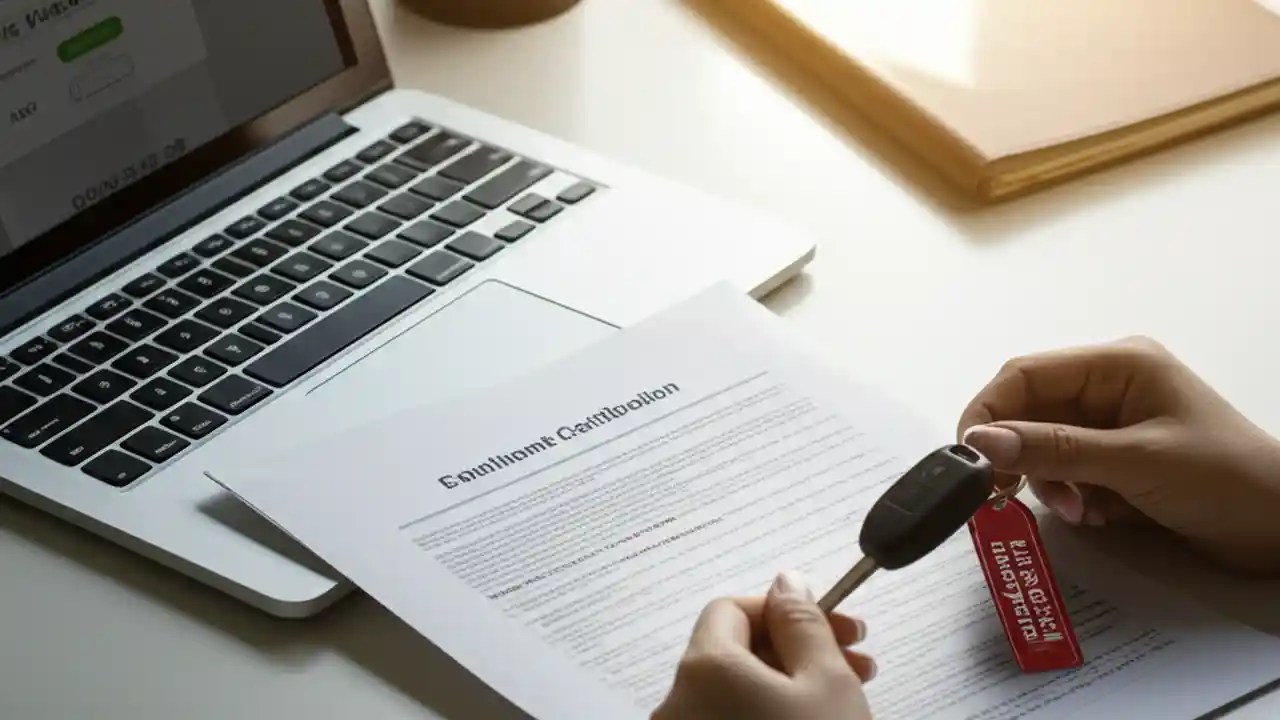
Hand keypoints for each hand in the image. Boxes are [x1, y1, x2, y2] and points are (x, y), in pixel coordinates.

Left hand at [653, 572, 875, 719]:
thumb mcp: (827, 682)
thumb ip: (804, 623)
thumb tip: (786, 581)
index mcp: (702, 668)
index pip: (731, 609)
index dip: (785, 612)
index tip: (837, 628)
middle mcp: (676, 702)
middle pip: (733, 652)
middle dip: (797, 649)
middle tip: (856, 662)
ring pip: (734, 691)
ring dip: (787, 682)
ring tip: (846, 694)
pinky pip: (729, 717)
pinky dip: (766, 711)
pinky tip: (810, 718)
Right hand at [958, 337, 1279, 573]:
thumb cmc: (1224, 480)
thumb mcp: (1134, 462)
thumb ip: (1054, 450)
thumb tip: (979, 444)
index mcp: (1117, 364)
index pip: (1025, 376)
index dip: (988, 414)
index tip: (968, 460)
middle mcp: (1109, 387)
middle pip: (1029, 413)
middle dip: (1022, 457)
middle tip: (1008, 496)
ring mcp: (1113, 424)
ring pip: (1043, 448)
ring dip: (1051, 484)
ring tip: (1081, 513)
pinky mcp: (1117, 461)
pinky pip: (1068, 472)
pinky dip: (1072, 496)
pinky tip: (1100, 515)